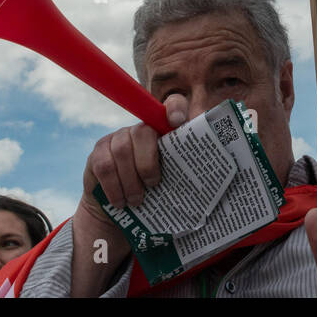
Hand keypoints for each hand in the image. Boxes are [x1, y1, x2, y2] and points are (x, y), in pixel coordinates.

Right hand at [69, 95, 187, 295]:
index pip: (172, 105)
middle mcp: (140, 129)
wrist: (118, 211)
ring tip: (138, 200)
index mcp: (164, 133)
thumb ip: (189, 172)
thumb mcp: (175, 182)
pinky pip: (105, 166)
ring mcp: (116, 138)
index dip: (174, 108)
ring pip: (122, 150)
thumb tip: (218, 175)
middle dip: (148, 162)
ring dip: (131, 180)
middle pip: (142, 132)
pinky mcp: (98, 153)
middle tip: (154, 185)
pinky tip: (121, 202)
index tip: (178, 122)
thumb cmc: (154, 194)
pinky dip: (115, 187)